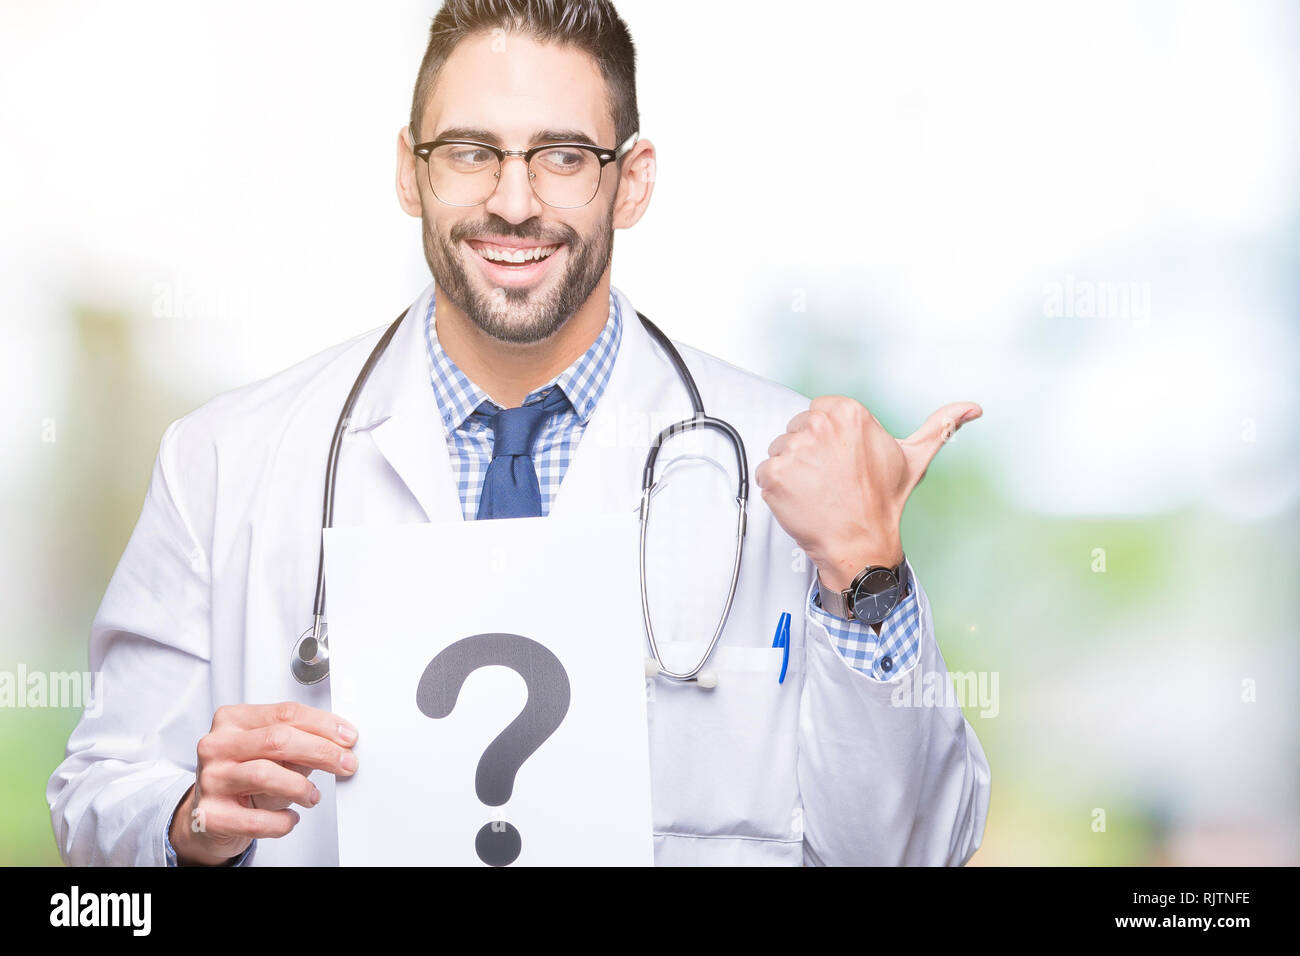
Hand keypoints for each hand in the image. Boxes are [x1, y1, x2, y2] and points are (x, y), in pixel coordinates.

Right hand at [169, 702, 358, 865]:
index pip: (285, 713)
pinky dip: (281, 822)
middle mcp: (217, 745)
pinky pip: (256, 819)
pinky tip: (289, 819)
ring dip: (301, 787)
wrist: (209, 816)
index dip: (323, 724)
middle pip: (278, 739)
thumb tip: (340, 744)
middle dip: (321, 751)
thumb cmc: (244, 778)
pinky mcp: (210, 815)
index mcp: (232, 720)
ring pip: (265, 774)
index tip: (348, 737)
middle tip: (345, 764)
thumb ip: (299, 743)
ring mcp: (211, 779)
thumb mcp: (270, 753)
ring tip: (313, 795)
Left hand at [755, 395, 981, 593]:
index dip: (827, 439)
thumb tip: (972, 409)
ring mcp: (795, 450)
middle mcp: (820, 425)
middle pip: (796, 429)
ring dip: (793, 471)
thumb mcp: (914, 458)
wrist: (861, 544)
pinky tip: (803, 500)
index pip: (818, 412)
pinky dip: (778, 489)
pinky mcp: (775, 474)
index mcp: (849, 413)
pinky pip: (765, 473)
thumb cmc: (883, 502)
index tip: (841, 460)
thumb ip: (941, 426)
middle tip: (831, 479)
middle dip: (809, 453)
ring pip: (779, 450)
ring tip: (819, 490)